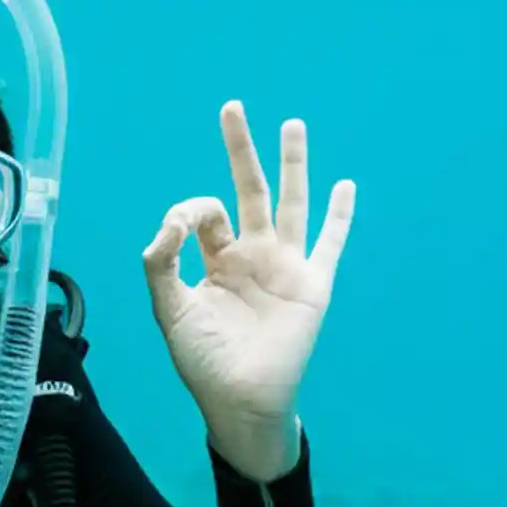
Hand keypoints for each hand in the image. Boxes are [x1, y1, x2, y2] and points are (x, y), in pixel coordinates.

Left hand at [141, 100, 355, 479]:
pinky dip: (339, 215)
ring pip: (290, 203)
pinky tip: (345, 185)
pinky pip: (329, 242)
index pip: (203, 215)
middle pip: (247, 190)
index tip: (176, 229)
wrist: (238, 399)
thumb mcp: (169, 309)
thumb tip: (167, 225)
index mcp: (215, 260)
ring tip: (292, 124)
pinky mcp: (311, 282)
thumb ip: (161, 264)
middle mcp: (250, 254)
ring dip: (292, 164)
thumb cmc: (202, 359)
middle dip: (239, 150)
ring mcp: (283, 265)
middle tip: (232, 108)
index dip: (186, 211)